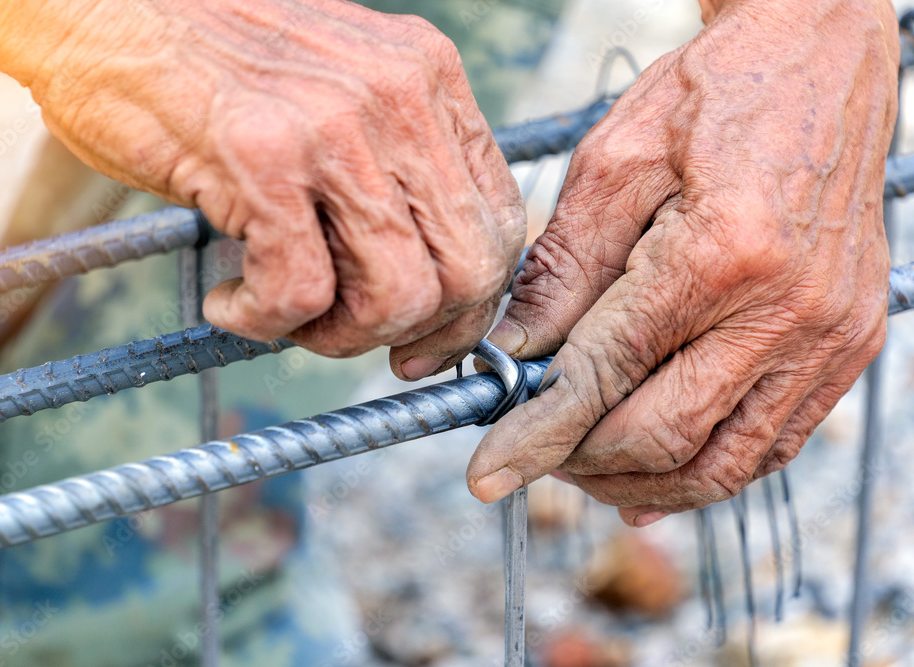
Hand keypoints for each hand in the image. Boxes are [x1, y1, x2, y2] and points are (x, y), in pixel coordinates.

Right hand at [0, 0, 524, 367]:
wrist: (101, 6)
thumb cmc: (214, 64)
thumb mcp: (340, 94)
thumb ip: (396, 169)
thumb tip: (434, 282)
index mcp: (429, 80)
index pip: (502, 224)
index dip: (473, 306)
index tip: (429, 339)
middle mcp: (397, 97)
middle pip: (468, 272)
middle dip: (419, 335)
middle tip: (354, 338)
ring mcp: (333, 126)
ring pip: (397, 296)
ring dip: (339, 336)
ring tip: (284, 313)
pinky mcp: (260, 158)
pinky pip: (298, 293)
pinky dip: (262, 320)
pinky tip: (229, 298)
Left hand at [466, 0, 897, 525]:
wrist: (819, 58)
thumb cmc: (712, 95)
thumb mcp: (613, 165)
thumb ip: (560, 272)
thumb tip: (511, 357)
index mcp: (719, 254)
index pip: (606, 375)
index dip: (538, 436)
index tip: (490, 471)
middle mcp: (787, 310)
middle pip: (662, 435)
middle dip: (578, 461)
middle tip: (529, 449)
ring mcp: (830, 336)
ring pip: (723, 465)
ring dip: (638, 483)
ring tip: (580, 464)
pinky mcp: (850, 346)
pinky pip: (774, 447)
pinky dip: (705, 472)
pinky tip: (652, 477)